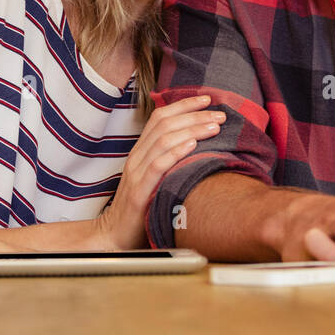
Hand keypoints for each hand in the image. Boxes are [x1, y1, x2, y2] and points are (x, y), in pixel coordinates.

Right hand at [94, 94, 225, 249]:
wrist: (115, 235)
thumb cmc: (141, 208)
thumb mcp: (155, 178)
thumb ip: (169, 161)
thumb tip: (199, 146)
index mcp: (140, 151)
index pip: (160, 118)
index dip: (183, 105)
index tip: (207, 99)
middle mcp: (136, 157)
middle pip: (165, 125)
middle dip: (194, 115)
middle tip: (219, 114)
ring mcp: (136, 173)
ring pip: (163, 140)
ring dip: (191, 130)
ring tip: (214, 126)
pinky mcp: (139, 191)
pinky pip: (157, 165)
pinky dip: (175, 152)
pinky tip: (192, 145)